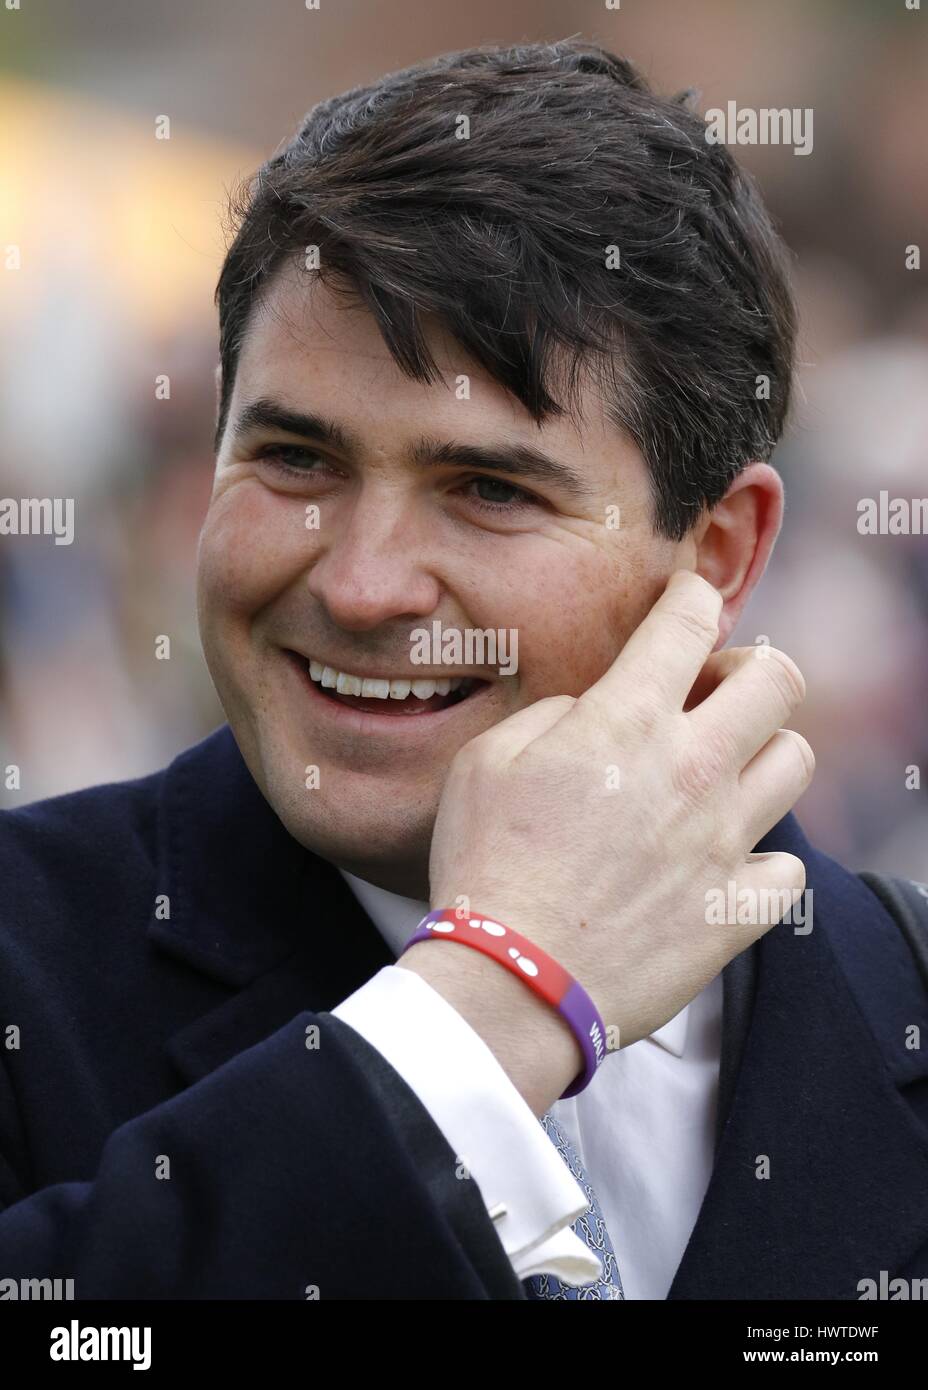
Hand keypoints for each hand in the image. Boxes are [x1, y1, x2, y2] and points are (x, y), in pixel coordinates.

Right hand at [399, 570, 812, 1113]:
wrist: (513, 980)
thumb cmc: (486, 866)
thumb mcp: (487, 761)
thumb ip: (553, 714)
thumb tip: (593, 709)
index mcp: (627, 721)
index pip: (689, 618)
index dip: (689, 596)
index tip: (681, 607)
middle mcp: (693, 768)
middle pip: (779, 679)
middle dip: (751, 669)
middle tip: (713, 694)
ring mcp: (725, 839)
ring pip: (796, 761)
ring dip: (762, 753)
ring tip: (720, 773)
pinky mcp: (739, 906)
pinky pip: (787, 866)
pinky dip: (760, 857)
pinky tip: (718, 862)